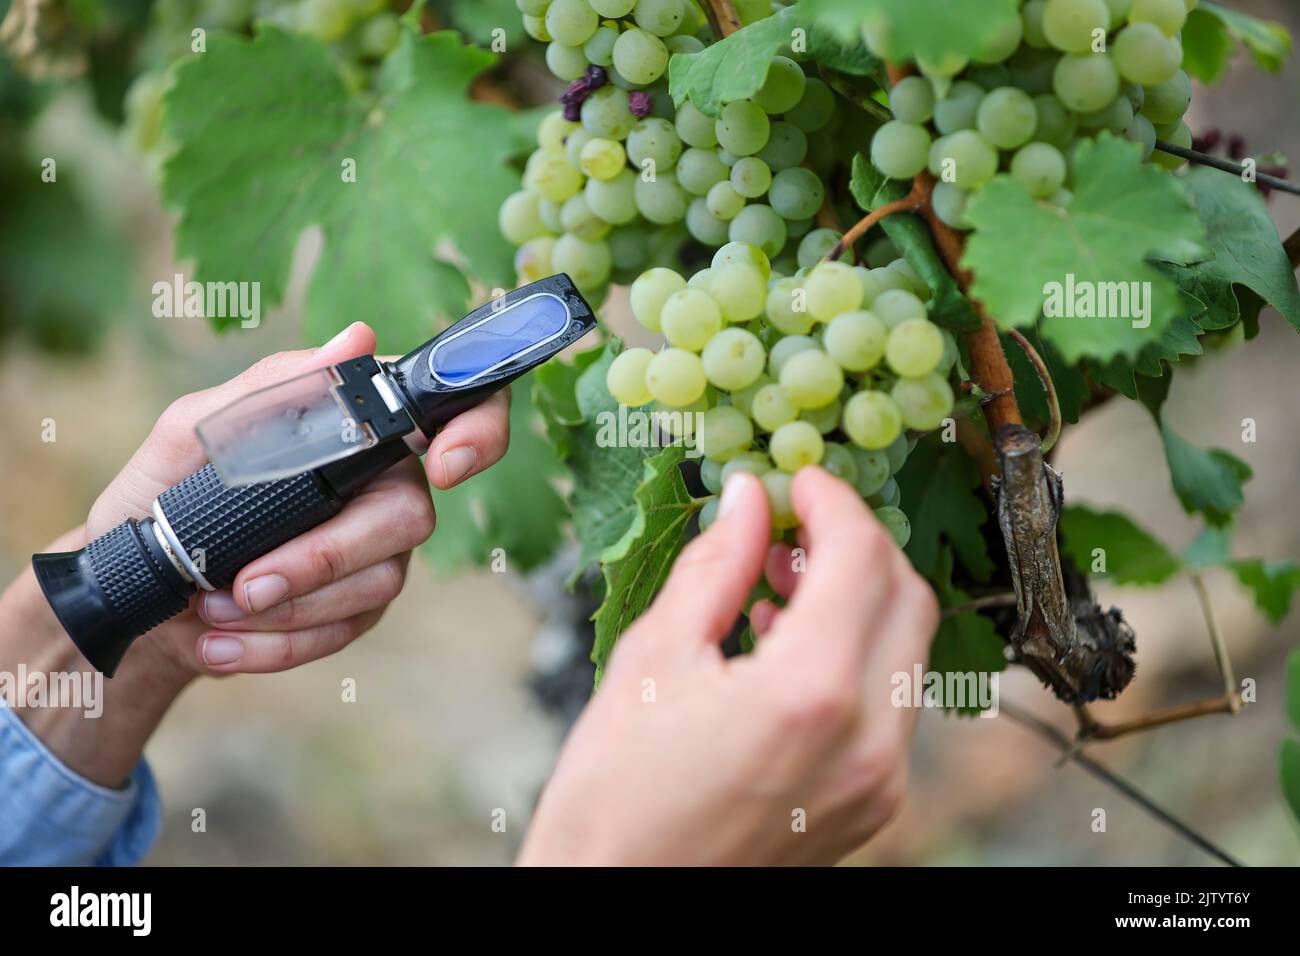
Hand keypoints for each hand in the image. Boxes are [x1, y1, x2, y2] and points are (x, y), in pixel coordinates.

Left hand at [2, 321, 510, 784]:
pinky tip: (221, 644)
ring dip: (290, 608)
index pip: (452, 407)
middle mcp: (384, 482)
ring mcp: (377, 549)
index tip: (447, 464)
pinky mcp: (358, 608)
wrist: (138, 589)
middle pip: (411, 515)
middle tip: (247, 583)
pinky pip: (345, 631)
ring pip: (378, 582)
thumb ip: (273, 388)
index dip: (479, 430)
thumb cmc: (164, 493)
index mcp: (359, 423)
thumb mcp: (193, 429)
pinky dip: (278, 645)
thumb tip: (357, 338)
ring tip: (211, 610)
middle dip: (327, 557)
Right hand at [518, 467, 938, 865]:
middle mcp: (867, 740)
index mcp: (809, 693)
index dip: (833, 502)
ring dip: (859, 597)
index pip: (860, 557)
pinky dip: (856, 654)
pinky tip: (790, 643)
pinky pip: (890, 703)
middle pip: (905, 597)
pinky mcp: (872, 804)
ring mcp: (878, 780)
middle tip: (793, 524)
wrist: (619, 902)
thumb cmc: (615, 799)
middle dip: (856, 544)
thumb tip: (748, 499)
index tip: (801, 480)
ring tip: (781, 581)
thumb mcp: (654, 658)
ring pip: (906, 649)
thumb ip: (717, 567)